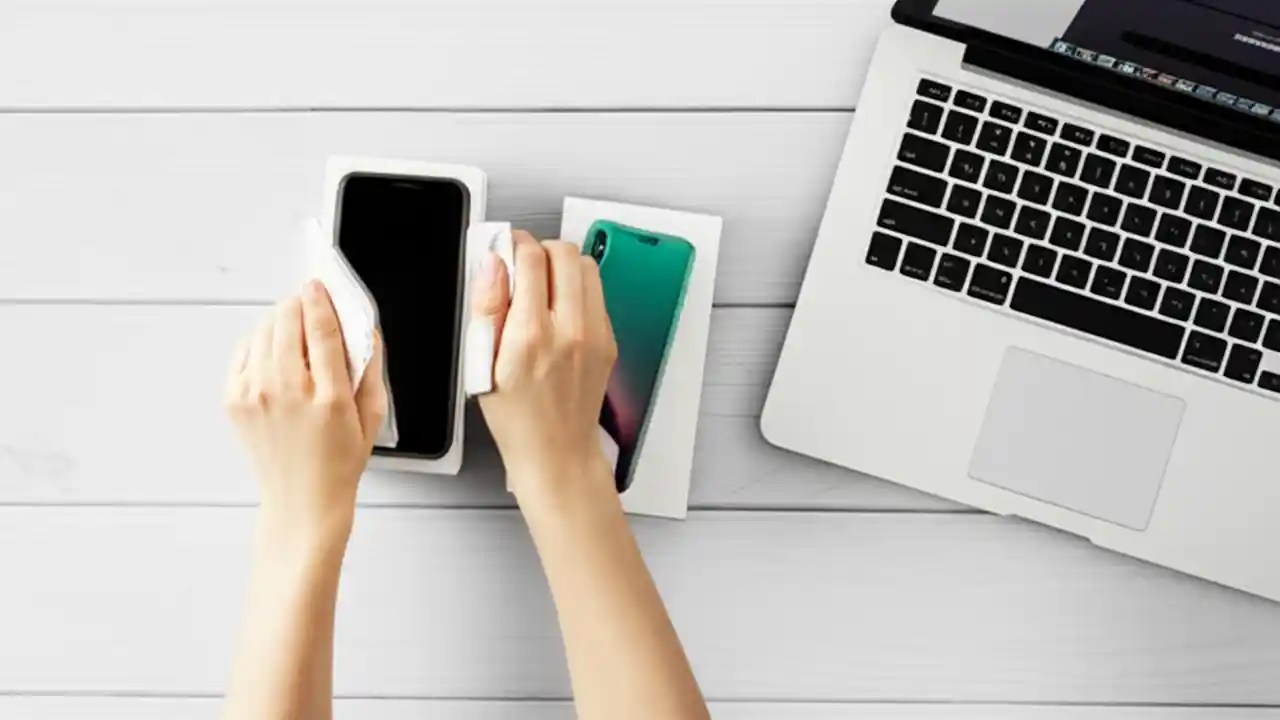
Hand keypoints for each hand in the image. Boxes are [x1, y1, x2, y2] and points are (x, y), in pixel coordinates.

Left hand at [224, 280, 387, 549]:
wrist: (301, 501)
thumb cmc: (338, 464)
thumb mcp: (371, 417)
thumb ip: (371, 369)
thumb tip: (366, 332)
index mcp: (328, 396)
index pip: (320, 329)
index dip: (320, 299)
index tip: (319, 286)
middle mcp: (287, 392)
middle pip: (286, 321)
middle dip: (298, 306)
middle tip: (308, 305)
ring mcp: (256, 395)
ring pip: (263, 331)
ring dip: (279, 321)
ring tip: (293, 331)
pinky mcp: (235, 400)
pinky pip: (243, 350)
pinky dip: (258, 342)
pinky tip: (274, 352)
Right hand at [474, 231, 617, 502]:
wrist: (556, 451)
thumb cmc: (515, 417)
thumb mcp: (482, 364)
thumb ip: (487, 307)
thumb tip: (493, 263)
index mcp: (531, 336)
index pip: (531, 259)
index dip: (515, 244)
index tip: (505, 249)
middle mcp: (569, 330)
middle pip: (565, 253)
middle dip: (540, 250)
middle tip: (523, 267)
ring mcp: (595, 334)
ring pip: (587, 267)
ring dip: (563, 265)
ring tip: (542, 286)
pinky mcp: (608, 340)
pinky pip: (597, 293)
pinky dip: (577, 289)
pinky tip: (559, 310)